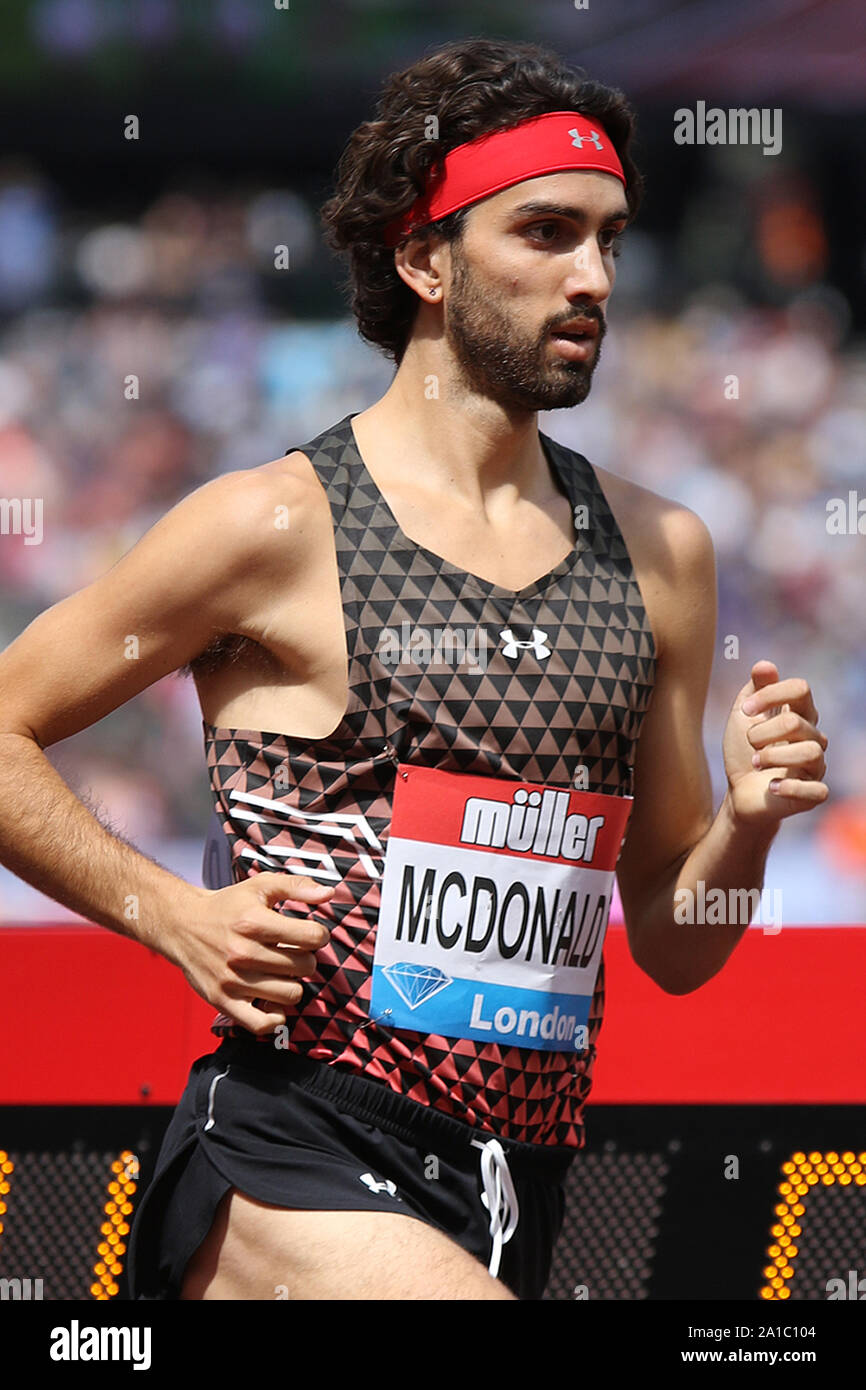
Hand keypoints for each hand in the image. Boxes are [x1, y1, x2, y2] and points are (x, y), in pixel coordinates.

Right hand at [171, 872, 332, 1034]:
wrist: (182, 925)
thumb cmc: (227, 906)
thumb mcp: (260, 886)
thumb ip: (296, 886)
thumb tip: (328, 894)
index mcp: (253, 922)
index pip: (312, 937)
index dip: (319, 934)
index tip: (310, 934)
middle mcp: (242, 953)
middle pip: (304, 967)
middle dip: (306, 958)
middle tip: (293, 952)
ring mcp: (232, 980)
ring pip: (291, 994)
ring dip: (292, 983)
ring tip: (281, 971)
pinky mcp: (223, 1001)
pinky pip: (262, 1024)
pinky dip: (275, 1016)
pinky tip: (273, 999)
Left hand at [723, 659, 828, 827]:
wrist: (739, 792)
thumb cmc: (743, 751)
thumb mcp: (742, 717)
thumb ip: (754, 690)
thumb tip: (765, 665)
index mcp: (799, 714)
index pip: (801, 689)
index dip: (772, 694)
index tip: (745, 710)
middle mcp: (813, 737)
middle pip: (796, 722)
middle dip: (762, 733)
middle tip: (750, 744)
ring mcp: (816, 766)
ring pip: (809, 753)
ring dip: (773, 758)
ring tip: (756, 764)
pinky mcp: (813, 794)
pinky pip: (817, 790)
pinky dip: (790, 787)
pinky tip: (771, 786)